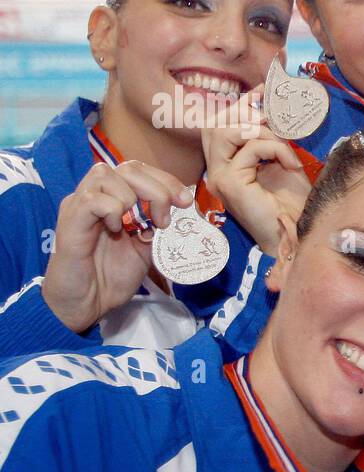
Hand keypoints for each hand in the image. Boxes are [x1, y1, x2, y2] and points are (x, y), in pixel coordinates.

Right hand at [42, 160, 191, 331]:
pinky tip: (117, 230)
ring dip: (133, 198)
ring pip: (106, 174)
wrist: (87, 304)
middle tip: (165, 219)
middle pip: (127, 167)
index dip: (165, 180)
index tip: (185, 202)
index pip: (138, 170)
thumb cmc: (111, 277)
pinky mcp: (70, 221)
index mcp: (112, 199)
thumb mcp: (146, 249)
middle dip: (156, 188)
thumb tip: (182, 210)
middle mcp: (94, 196)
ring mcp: (79, 206)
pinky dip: (112, 210)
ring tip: (138, 227)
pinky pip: (92, 199)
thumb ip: (158, 227)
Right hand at [200, 86, 310, 253]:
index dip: (240, 104)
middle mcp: (216, 169)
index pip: (218, 123)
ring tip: (283, 144)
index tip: (263, 92)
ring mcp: (218, 177)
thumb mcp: (281, 158)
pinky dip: (275, 148)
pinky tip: (291, 164)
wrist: (296, 231)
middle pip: (214, 124)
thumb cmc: (292, 201)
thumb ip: (270, 135)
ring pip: (226, 131)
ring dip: (261, 131)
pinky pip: (250, 149)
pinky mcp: (229, 183)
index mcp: (225, 163)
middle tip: (273, 116)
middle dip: (245, 112)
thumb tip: (268, 102)